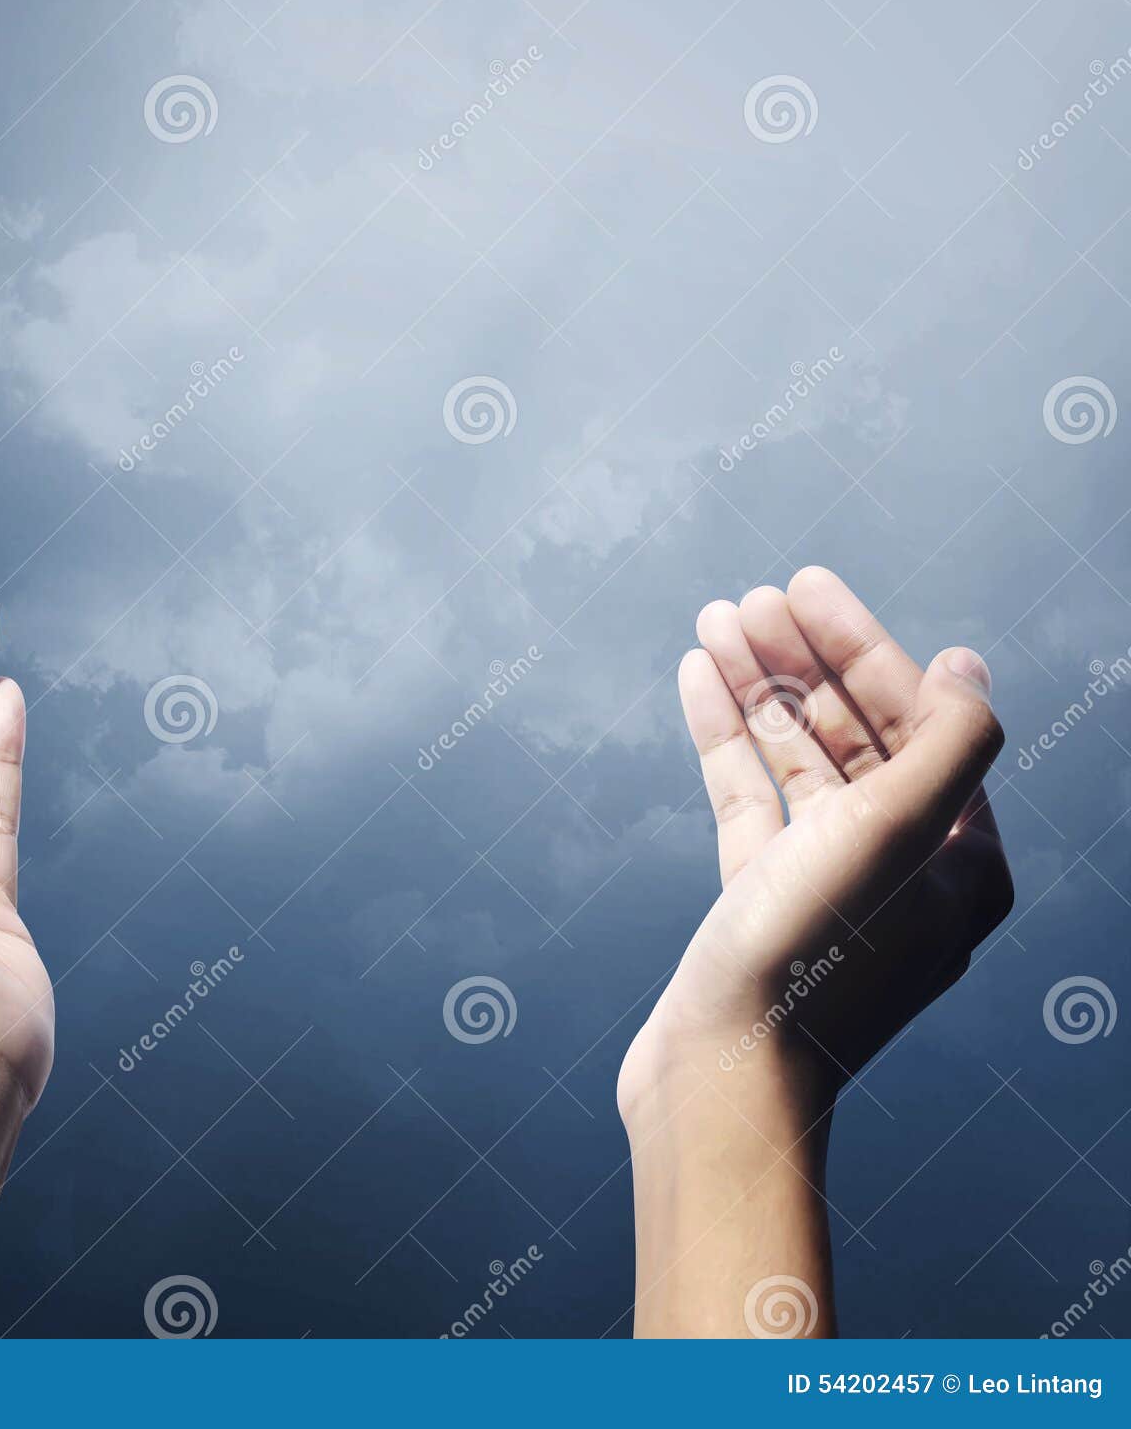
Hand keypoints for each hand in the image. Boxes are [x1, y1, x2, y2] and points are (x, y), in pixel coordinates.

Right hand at [618, 567, 1008, 1337]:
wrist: (721, 1077)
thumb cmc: (813, 962)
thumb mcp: (897, 838)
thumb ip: (946, 743)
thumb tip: (964, 665)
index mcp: (959, 860)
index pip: (915, 722)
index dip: (860, 647)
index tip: (806, 586)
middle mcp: (901, 870)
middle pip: (853, 733)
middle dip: (802, 661)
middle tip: (748, 599)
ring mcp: (827, 886)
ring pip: (794, 760)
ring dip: (757, 689)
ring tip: (713, 623)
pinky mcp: (761, 900)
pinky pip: (747, 798)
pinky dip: (725, 738)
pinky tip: (698, 682)